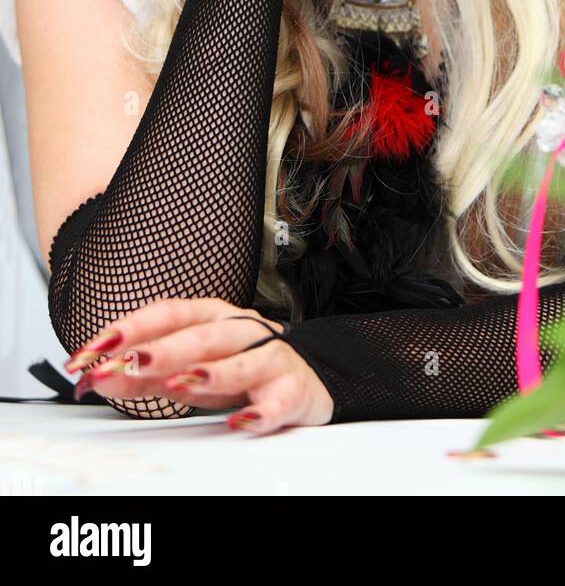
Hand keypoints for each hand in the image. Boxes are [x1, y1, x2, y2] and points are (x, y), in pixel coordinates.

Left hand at [65, 297, 333, 432]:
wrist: (302, 380)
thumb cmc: (239, 370)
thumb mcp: (186, 370)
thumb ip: (143, 373)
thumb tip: (98, 375)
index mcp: (212, 317)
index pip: (168, 314)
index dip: (130, 328)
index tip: (92, 351)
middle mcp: (242, 330)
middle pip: (204, 334)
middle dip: (165, 349)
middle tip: (130, 363)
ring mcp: (270, 357)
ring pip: (243, 360)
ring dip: (212, 373)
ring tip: (179, 383)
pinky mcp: (292, 389)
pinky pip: (278, 401)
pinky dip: (260, 411)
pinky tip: (240, 420)